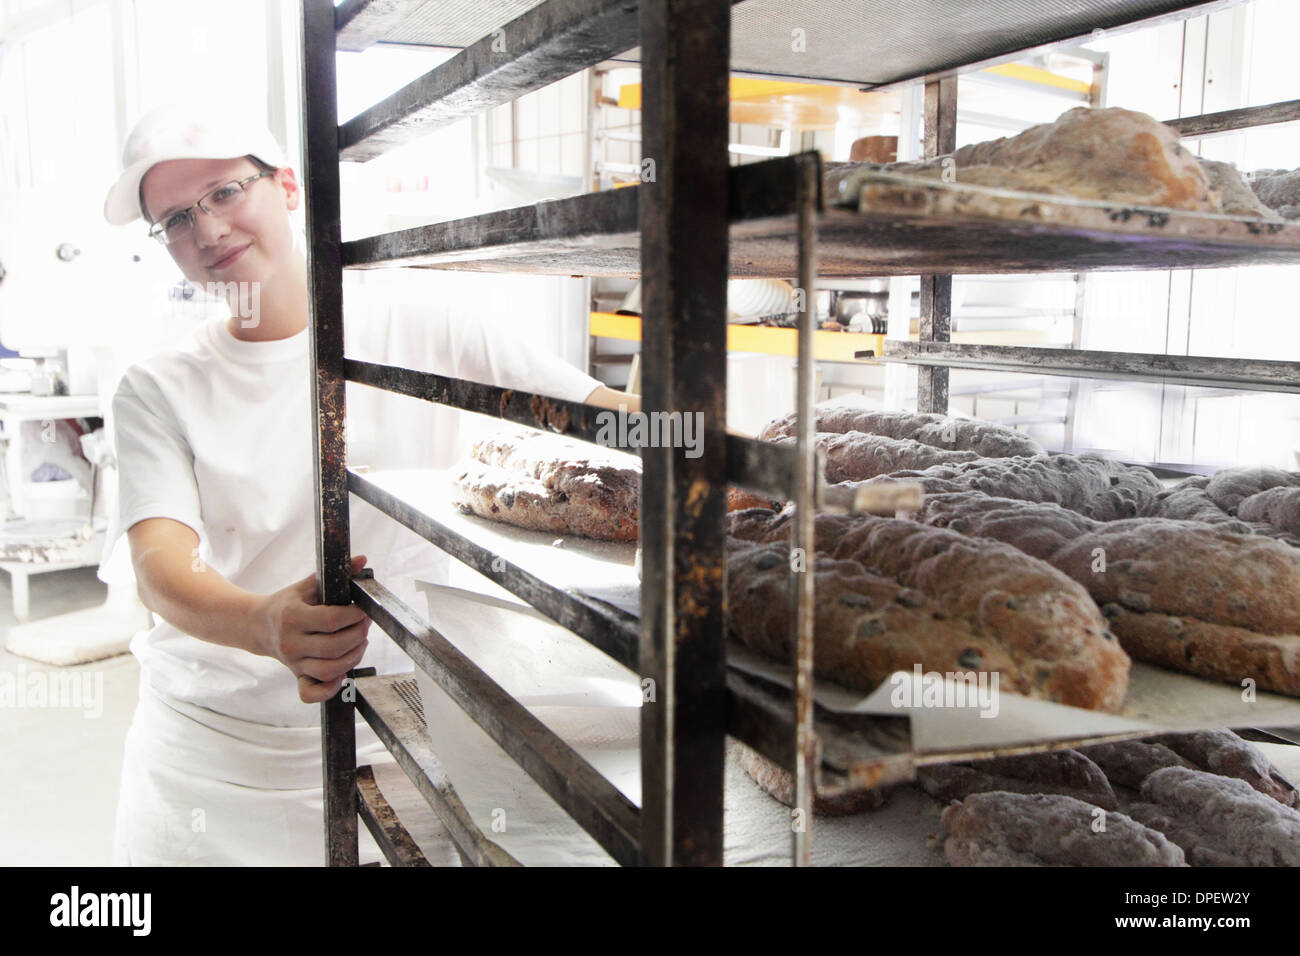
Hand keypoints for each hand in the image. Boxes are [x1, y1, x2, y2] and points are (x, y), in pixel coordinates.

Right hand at [256, 555, 373, 703]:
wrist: (257, 626)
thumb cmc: (286, 605)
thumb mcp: (306, 586)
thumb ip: (335, 574)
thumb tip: (362, 560)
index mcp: (293, 617)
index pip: (331, 620)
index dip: (354, 615)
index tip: (363, 609)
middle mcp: (292, 642)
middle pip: (334, 647)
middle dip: (358, 635)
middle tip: (365, 625)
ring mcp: (293, 662)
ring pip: (329, 670)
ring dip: (353, 658)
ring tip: (359, 643)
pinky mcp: (295, 675)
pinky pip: (310, 693)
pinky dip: (328, 689)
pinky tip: (342, 676)